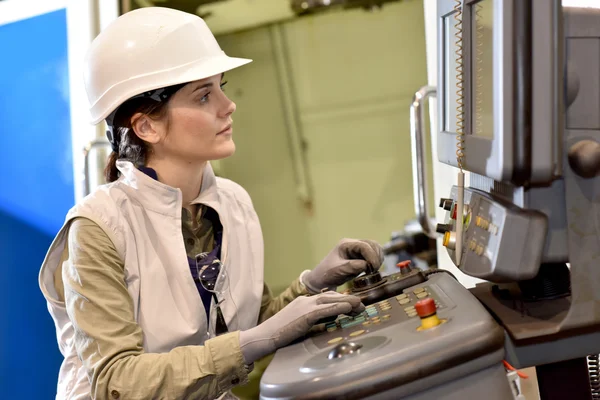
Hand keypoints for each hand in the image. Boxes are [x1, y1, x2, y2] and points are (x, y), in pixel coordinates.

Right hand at [238, 292, 363, 363]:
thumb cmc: (280, 334)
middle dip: (347, 299)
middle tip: (360, 304)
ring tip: (360, 305)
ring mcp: (305, 306)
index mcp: (303, 302)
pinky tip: (349, 308)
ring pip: (331, 300)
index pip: (326, 297)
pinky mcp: (306, 315)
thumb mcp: (299, 324)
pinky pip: (326, 309)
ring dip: (348, 302)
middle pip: (331, 295)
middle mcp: (305, 300)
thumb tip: (327, 322)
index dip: (340, 299)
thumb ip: (312, 321)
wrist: (265, 336)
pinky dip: (339, 307)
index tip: (352, 304)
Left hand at [302, 239, 383, 293]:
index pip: (364, 245)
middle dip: (376, 256)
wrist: (322, 280)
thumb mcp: (339, 271)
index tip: (373, 267)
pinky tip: (373, 270)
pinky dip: (376, 261)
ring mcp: (357, 250)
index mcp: (345, 244)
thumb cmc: (327, 274)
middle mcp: (352, 245)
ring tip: (374, 270)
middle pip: (372, 244)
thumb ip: (352, 266)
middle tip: (374, 269)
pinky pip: (373, 256)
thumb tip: (367, 265)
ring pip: (375, 249)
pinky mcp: (360, 257)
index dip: (371, 255)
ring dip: (378, 258)